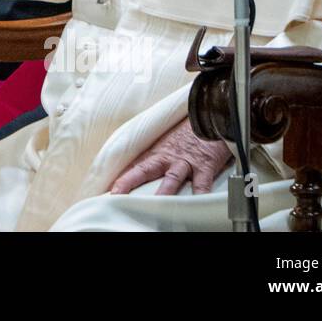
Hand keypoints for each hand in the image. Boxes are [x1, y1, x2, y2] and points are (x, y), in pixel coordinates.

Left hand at [110, 119, 232, 194]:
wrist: (210, 118)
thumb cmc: (189, 134)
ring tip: (156, 203)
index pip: (136, 167)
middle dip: (131, 182)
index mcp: (157, 153)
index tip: (111, 191)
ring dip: (163, 191)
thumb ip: (155, 160)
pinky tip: (196, 203)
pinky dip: (200, 194)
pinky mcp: (205, 165)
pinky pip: (202, 183)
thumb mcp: (168, 143)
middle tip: (119, 194)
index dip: (122, 179)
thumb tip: (140, 173)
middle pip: (145, 170)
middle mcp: (168, 157)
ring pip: (172, 178)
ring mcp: (186, 162)